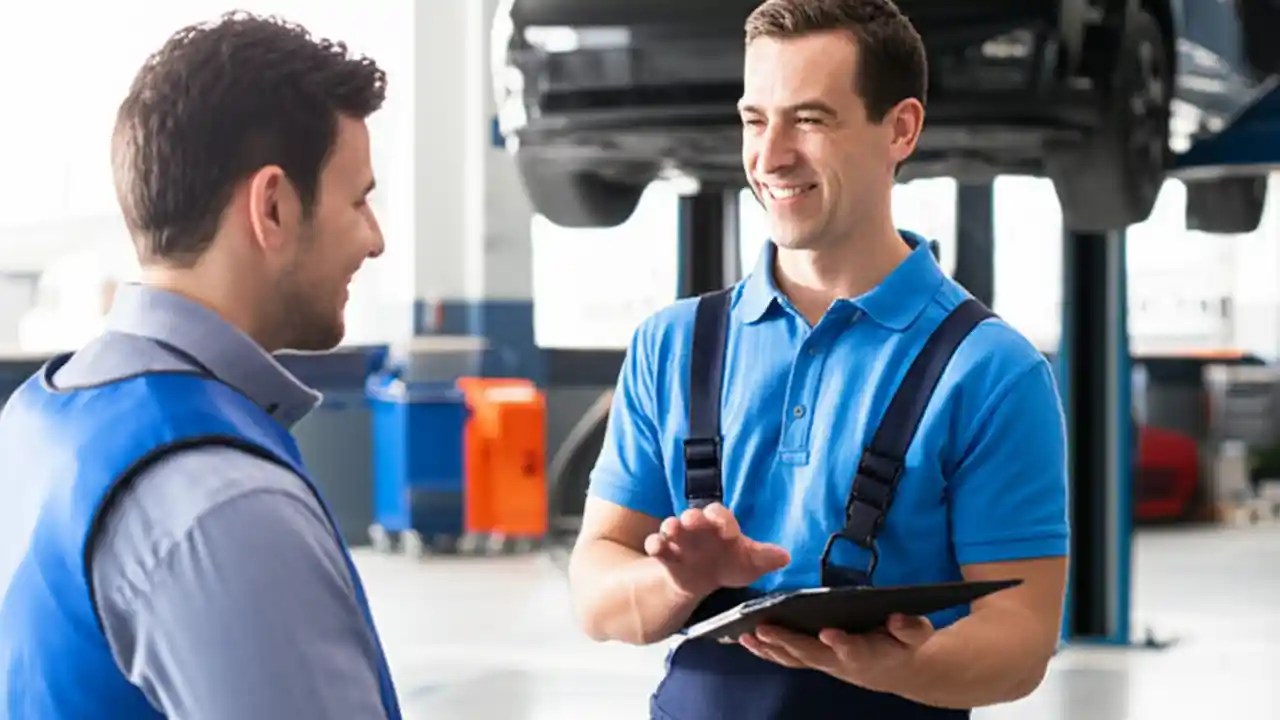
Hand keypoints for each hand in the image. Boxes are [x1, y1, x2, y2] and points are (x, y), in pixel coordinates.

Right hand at [644, 503, 789, 599]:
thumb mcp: (749, 563)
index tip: (727, 530)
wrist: (703, 578)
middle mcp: (698, 528)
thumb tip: (786, 557)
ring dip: (670, 527)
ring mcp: (679, 540)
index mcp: (720, 526)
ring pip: (672, 527)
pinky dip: (655, 544)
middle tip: (691, 520)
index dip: (722, 519)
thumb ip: (765, 558)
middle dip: (692, 517)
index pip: (720, 515)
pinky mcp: (665, 554)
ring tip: (671, 530)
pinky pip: (656, 545)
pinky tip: (656, 547)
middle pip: (693, 516)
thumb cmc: (729, 563)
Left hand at [739, 613, 934, 694]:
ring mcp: (823, 663)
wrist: (892, 669)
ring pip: (793, 658)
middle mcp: (841, 661)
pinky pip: (786, 658)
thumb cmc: (901, 644)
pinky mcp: (811, 660)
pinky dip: (766, 651)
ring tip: (746, 634)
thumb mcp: (915, 634)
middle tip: (766, 628)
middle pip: (813, 654)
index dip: (843, 643)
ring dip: (769, 648)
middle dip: (789, 642)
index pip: (854, 649)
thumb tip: (898, 617)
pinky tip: (747, 639)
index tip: (829, 633)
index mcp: (869, 653)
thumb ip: (910, 627)